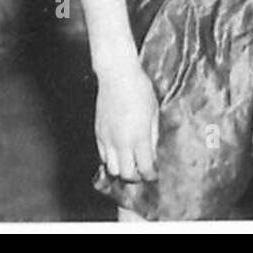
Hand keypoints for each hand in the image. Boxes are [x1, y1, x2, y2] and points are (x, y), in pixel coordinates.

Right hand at [94, 63, 159, 182]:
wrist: (117, 75)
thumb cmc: (140, 89)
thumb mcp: (154, 112)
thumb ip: (153, 135)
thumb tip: (152, 153)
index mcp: (139, 136)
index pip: (144, 167)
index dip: (150, 175)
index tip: (154, 174)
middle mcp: (121, 141)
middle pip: (126, 173)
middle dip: (136, 177)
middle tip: (143, 173)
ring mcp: (107, 138)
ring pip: (112, 168)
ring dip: (122, 170)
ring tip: (130, 165)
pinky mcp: (98, 133)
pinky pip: (103, 155)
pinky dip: (111, 160)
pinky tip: (119, 154)